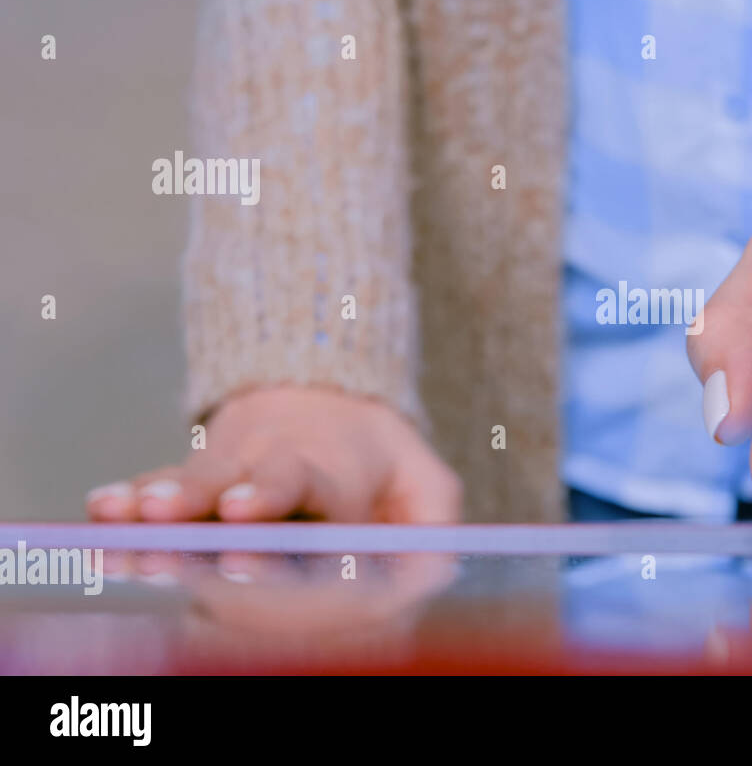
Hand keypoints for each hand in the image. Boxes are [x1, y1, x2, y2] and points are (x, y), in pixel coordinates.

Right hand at [86, 385, 460, 522]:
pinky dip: (128, 499)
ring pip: (191, 487)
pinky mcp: (193, 486)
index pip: (305, 486)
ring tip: (126, 517)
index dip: (273, 497)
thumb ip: (433, 522)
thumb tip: (430, 568)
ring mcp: (227, 476)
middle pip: (237, 488)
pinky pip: (158, 488)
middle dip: (205, 503)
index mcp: (331, 471)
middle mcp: (272, 470)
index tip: (244, 511)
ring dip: (159, 503)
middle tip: (172, 519)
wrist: (319, 401)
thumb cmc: (378, 467)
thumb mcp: (425, 484)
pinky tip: (100, 511)